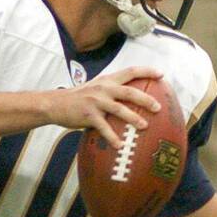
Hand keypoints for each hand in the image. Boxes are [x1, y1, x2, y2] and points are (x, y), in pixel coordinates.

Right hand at [44, 66, 162, 148]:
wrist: (56, 104)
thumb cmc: (80, 98)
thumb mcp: (96, 87)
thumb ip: (112, 89)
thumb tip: (132, 96)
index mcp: (107, 80)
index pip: (130, 71)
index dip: (146, 71)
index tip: (161, 74)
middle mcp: (103, 88)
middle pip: (128, 91)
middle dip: (145, 99)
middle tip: (158, 108)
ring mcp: (95, 101)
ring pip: (118, 109)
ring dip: (133, 118)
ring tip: (144, 126)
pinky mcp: (88, 115)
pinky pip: (103, 127)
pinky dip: (112, 137)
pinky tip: (119, 145)